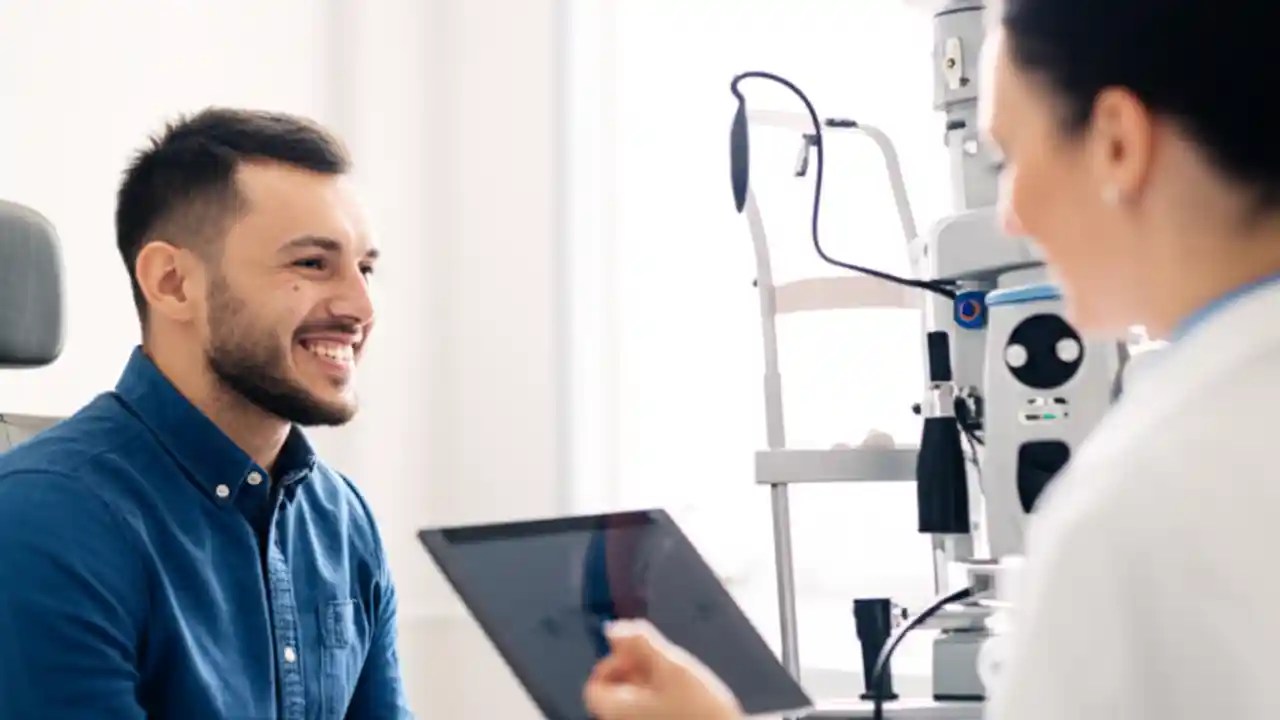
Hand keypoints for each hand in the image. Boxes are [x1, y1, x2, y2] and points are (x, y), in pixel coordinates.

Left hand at [583, 619, 743, 719]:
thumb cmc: (700, 709)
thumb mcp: (672, 666)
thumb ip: (640, 643)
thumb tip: (613, 628)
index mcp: (618, 711)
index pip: (594, 686)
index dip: (612, 664)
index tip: (637, 656)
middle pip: (615, 692)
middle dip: (634, 669)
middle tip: (661, 662)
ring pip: (634, 700)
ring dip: (650, 681)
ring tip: (676, 676)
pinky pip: (648, 710)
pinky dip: (659, 696)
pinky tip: (682, 692)